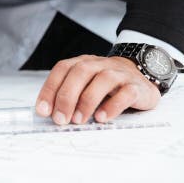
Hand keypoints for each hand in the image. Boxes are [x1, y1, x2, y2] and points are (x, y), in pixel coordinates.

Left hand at [34, 54, 160, 124]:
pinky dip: (112, 106)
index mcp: (83, 62)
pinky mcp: (136, 87)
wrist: (141, 74)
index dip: (50, 89)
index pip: (62, 69)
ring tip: (78, 120)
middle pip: (80, 72)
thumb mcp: (86, 85)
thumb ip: (70, 94)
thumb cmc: (107, 84)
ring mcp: (119, 74)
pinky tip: (102, 118)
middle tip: (60, 119)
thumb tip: (50, 113)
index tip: (42, 110)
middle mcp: (99, 64)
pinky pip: (125, 93)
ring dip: (87, 101)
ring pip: (102, 80)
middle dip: (67, 97)